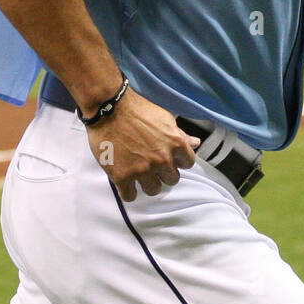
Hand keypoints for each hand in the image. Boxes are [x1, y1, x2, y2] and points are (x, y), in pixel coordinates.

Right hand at [85, 89, 200, 201]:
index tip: (167, 158)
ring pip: (153, 190)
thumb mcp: (164, 118)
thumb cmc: (137, 109)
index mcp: (176, 144)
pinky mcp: (122, 177)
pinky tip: (125, 181)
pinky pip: (130, 196)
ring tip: (138, 173)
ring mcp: (142, 170)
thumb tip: (196, 143)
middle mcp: (162, 160)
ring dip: (147, 183)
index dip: (177, 160)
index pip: (188, 163)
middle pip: (172, 180)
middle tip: (150, 164)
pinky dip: (128, 191)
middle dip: (163, 172)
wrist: (107, 107)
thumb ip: (180, 134)